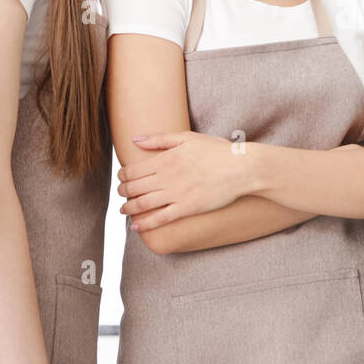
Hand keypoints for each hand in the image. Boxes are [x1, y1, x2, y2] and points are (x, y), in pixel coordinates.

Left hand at [119, 132, 251, 230]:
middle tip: (122, 194)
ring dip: (129, 208)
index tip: (122, 178)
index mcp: (165, 159)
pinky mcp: (187, 208)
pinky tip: (136, 226)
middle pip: (134, 187)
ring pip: (142, 203)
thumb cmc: (217, 151)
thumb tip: (134, 139)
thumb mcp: (187, 137)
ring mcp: (176, 194)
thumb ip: (159, 139)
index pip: (132, 170)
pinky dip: (145, 223)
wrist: (241, 168)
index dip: (122, 176)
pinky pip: (160, 218)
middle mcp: (167, 177)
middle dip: (123, 192)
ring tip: (124, 210)